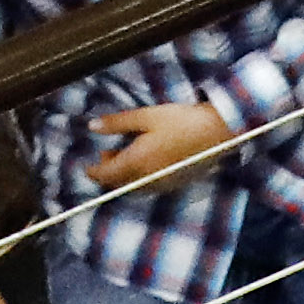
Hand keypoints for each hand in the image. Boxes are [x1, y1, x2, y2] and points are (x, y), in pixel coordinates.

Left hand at [86, 98, 236, 192]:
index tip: (87, 167)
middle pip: (119, 183)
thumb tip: (92, 126)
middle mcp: (147, 178)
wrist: (216, 133)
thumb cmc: (180, 121)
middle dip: (108, 173)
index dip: (94, 172)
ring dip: (124, 176)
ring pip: (134, 187)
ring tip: (123, 157)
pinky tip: (144, 163)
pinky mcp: (174, 184)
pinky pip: (149, 187)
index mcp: (137, 161)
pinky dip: (139, 178)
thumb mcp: (146, 116)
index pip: (107, 174)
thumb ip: (117, 123)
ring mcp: (162, 183)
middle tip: (105, 155)